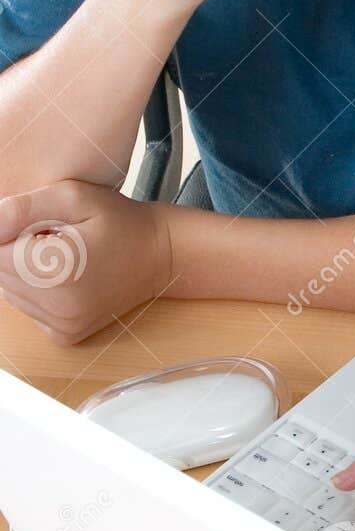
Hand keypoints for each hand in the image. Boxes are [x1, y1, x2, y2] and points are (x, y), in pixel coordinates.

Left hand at [0, 182, 174, 343]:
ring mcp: (62, 324)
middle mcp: (58, 305)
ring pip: (9, 292)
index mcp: (58, 270)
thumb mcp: (74, 196)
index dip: (13, 232)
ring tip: (61, 257)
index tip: (45, 226)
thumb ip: (21, 209)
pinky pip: (27, 309)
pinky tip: (65, 278)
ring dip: (24, 272)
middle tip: (55, 238)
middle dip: (16, 252)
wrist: (162, 256)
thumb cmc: (121, 222)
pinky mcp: (64, 334)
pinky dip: (36, 291)